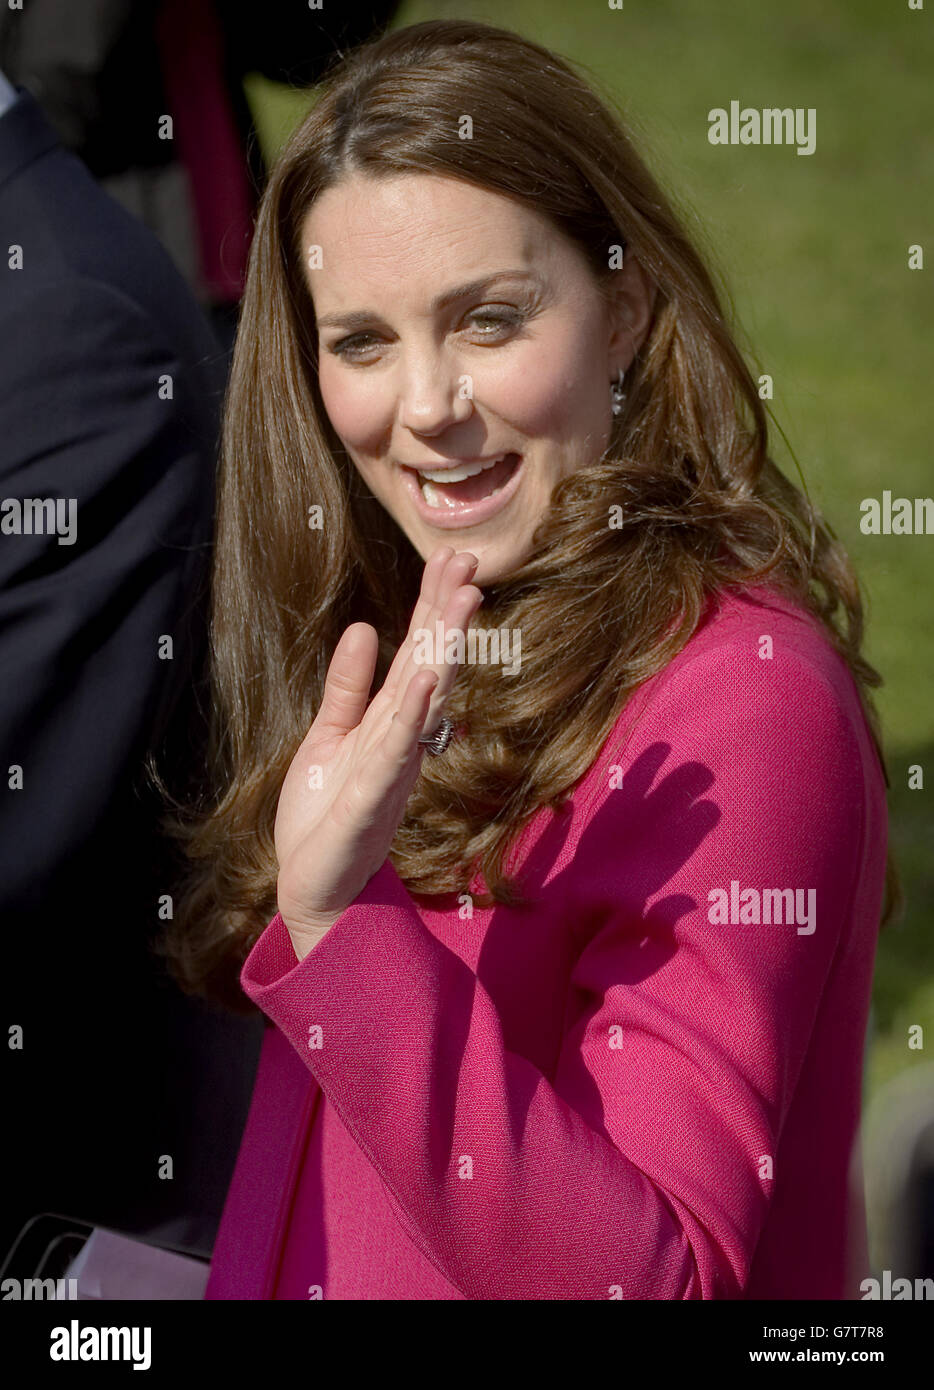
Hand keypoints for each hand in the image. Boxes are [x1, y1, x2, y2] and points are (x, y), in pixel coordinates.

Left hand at [274, 546, 483, 959]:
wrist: (313, 888)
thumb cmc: (323, 816)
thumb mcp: (328, 736)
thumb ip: (347, 687)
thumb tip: (362, 626)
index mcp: (389, 722)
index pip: (416, 654)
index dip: (432, 606)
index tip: (450, 557)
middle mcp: (400, 740)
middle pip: (429, 665)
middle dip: (447, 614)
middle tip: (469, 560)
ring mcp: (391, 767)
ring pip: (424, 699)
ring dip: (442, 650)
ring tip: (460, 600)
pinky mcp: (371, 800)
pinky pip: (395, 750)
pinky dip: (410, 712)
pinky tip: (422, 677)